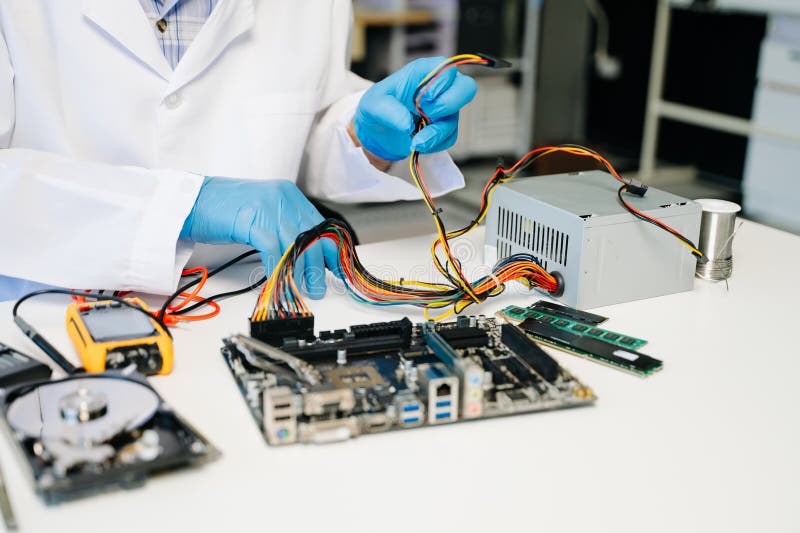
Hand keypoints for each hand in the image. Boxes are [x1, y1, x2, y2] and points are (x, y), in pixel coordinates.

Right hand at [180, 177, 336, 298]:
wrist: (191, 201)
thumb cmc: (224, 211)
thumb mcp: (263, 213)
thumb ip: (285, 227)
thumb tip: (307, 255)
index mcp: (289, 195)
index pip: (320, 224)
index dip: (331, 250)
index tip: (338, 269)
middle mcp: (283, 197)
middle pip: (312, 236)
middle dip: (319, 265)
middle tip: (321, 286)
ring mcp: (267, 207)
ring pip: (297, 245)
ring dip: (302, 271)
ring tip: (307, 289)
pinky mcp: (252, 220)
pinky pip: (273, 250)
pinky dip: (278, 268)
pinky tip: (280, 281)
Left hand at [353, 56, 477, 161]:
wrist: (377, 131)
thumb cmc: (377, 108)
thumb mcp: (373, 104)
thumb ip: (388, 110)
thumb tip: (407, 124)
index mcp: (424, 71)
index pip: (448, 68)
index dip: (441, 84)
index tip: (423, 98)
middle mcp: (440, 87)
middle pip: (467, 88)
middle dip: (447, 105)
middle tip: (426, 115)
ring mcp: (445, 108)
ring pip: (456, 118)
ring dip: (436, 133)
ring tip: (415, 141)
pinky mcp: (444, 128)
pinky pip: (450, 137)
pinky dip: (435, 144)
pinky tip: (418, 144)